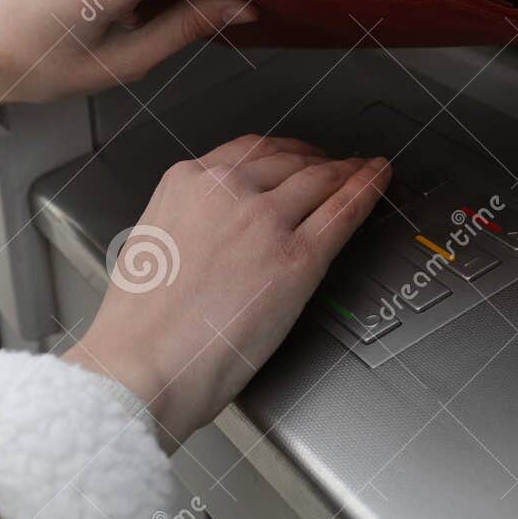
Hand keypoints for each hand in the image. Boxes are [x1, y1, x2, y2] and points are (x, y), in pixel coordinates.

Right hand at [62, 136, 391, 452]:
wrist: (141, 367)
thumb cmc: (139, 327)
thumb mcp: (153, 245)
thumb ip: (188, 220)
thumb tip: (214, 225)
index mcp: (186, 184)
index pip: (249, 151)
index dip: (283, 151)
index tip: (296, 156)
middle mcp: (226, 190)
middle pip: (288, 161)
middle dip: (316, 161)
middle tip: (334, 166)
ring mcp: (265, 221)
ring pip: (319, 180)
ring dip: (346, 171)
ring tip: (363, 170)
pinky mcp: (297, 259)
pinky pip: (343, 212)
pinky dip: (367, 189)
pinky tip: (378, 179)